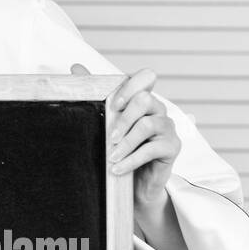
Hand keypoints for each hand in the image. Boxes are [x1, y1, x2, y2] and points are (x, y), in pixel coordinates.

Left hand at [103, 67, 180, 205]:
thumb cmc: (120, 147)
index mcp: (143, 99)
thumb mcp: (106, 121)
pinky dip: (131, 160)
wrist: (136, 183)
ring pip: (147, 126)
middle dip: (123, 119)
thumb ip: (96, 94)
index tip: (112, 104)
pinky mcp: (172, 147)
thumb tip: (75, 67)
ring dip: (125, 143)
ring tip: (111, 157)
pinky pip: (152, 149)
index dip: (130, 86)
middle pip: (145, 100)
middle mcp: (158, 109)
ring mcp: (168, 127)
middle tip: (110, 137)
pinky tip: (117, 168)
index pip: (146, 77)